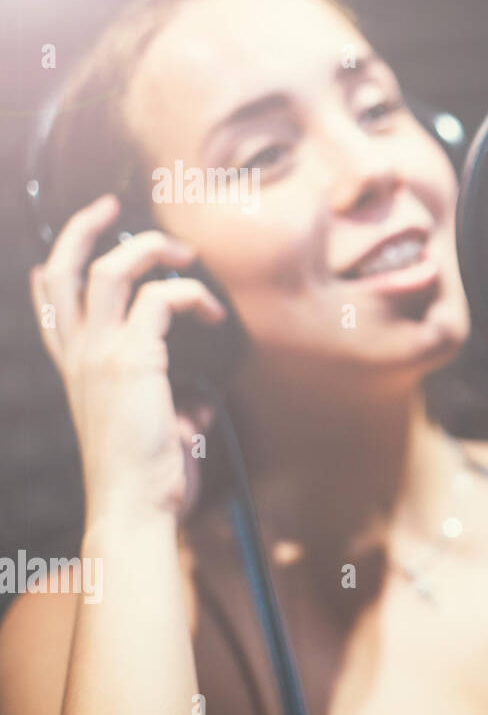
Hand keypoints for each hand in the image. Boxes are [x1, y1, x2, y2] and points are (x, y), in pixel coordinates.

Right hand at [29, 195, 226, 527]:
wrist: (137, 509)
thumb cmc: (148, 478)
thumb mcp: (157, 431)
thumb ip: (172, 407)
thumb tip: (197, 402)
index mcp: (77, 370)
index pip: (49, 304)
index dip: (57, 263)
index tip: (84, 239)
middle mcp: (79, 356)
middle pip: (62, 271)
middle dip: (84, 228)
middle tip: (112, 205)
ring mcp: (100, 355)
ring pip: (109, 270)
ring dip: (148, 248)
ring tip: (183, 252)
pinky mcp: (133, 360)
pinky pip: (160, 298)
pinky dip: (190, 294)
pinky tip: (213, 312)